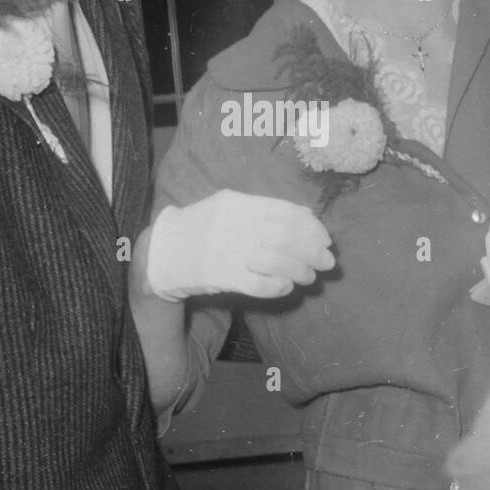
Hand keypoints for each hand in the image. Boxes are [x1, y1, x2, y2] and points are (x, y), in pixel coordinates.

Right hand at [143, 191, 334, 301]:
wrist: (162, 252)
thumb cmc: (202, 228)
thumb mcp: (230, 208)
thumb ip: (265, 210)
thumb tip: (308, 215)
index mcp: (236, 202)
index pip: (285, 212)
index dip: (312, 228)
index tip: (325, 240)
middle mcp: (231, 224)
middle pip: (285, 237)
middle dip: (313, 252)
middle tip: (327, 263)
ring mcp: (224, 250)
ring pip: (276, 261)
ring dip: (300, 271)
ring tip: (309, 277)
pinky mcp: (219, 276)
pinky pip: (258, 284)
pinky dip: (278, 287)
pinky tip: (285, 287)